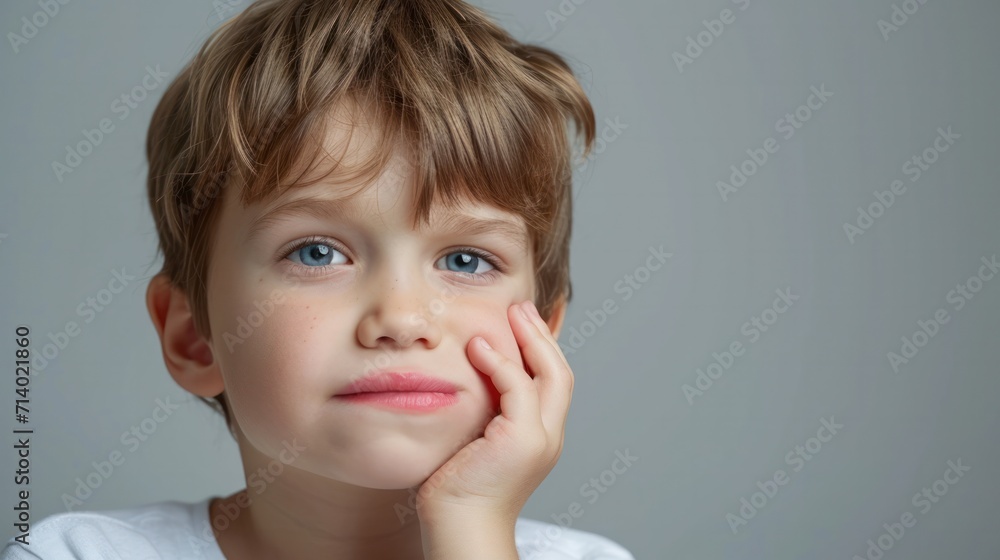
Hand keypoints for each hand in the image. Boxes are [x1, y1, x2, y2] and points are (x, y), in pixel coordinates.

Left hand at [415, 300, 573, 525]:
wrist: (460, 529)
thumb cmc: (456, 493)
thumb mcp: (473, 442)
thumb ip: (481, 413)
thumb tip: (465, 380)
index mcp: (540, 437)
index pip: (552, 382)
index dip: (541, 348)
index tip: (522, 321)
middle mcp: (549, 436)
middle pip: (561, 372)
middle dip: (543, 335)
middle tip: (521, 307)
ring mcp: (540, 439)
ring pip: (550, 374)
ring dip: (530, 339)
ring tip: (511, 313)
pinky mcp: (522, 441)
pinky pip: (517, 388)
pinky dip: (502, 363)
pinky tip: (480, 347)